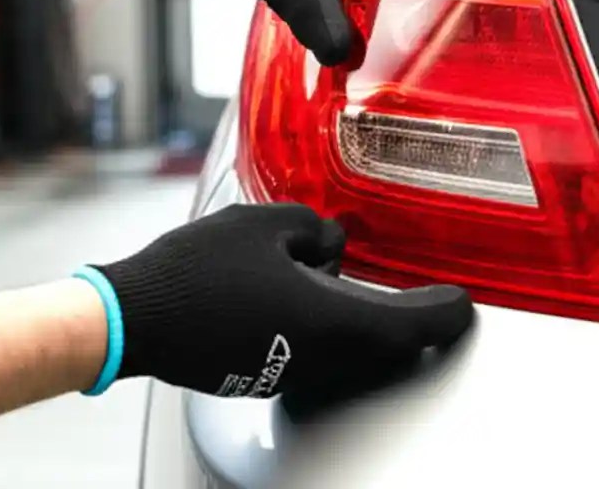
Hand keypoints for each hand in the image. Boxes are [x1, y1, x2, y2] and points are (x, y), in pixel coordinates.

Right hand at [90, 203, 472, 397]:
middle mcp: (322, 356)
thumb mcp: (264, 225)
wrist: (135, 319)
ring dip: (369, 321)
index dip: (446, 311)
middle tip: (432, 301)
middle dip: (414, 320)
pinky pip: (319, 353)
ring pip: (352, 350)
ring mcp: (292, 371)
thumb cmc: (196, 271)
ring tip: (366, 288)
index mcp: (335, 320)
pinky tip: (312, 299)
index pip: (414, 324)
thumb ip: (314, 229)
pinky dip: (333, 328)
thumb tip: (331, 244)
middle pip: (389, 344)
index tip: (462, 302)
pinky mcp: (266, 373)